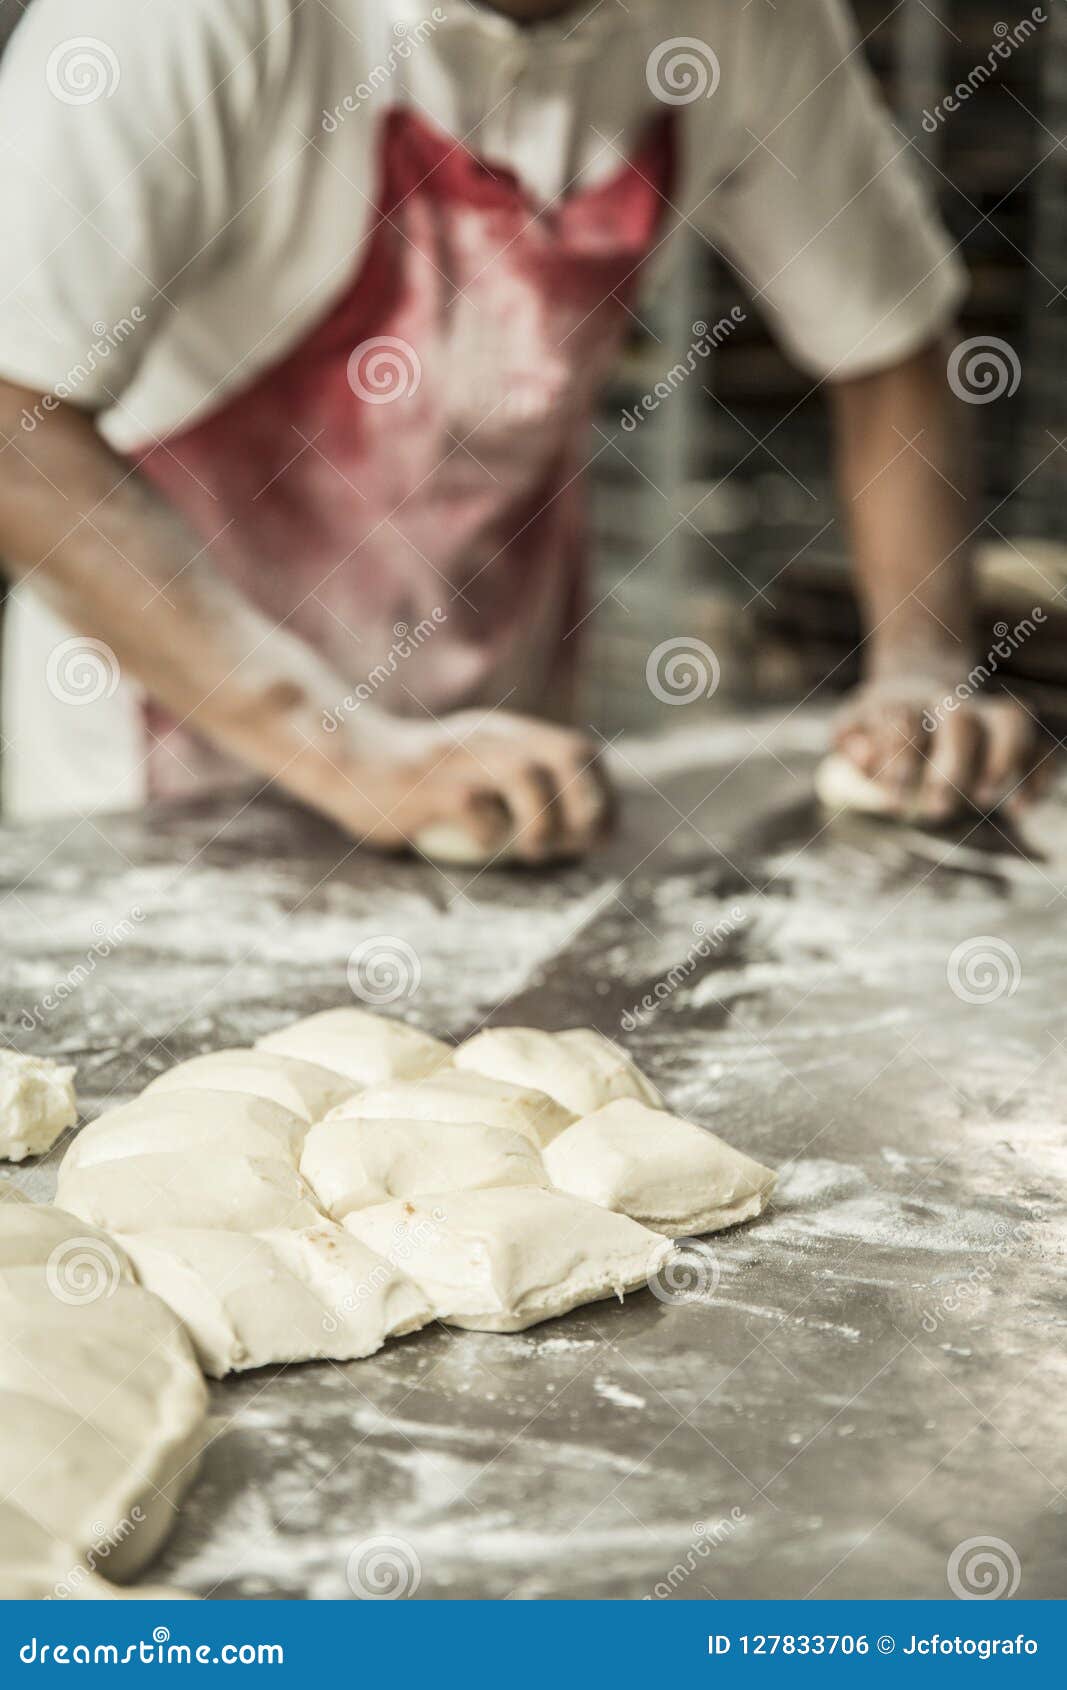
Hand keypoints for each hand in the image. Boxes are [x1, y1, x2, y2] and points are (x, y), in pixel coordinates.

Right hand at [313, 710, 613, 861]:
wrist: (346, 759)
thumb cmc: (417, 779)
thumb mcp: (472, 761)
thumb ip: (517, 779)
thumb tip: (577, 830)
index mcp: (508, 731)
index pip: (580, 750)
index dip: (602, 795)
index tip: (597, 836)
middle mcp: (491, 737)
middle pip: (568, 754)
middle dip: (586, 805)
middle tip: (572, 844)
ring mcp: (460, 759)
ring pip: (527, 777)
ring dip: (542, 824)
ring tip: (531, 851)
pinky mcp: (429, 785)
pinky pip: (476, 809)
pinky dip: (489, 836)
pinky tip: (479, 846)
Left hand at [833, 676, 1041, 820]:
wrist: (915, 687)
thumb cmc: (879, 722)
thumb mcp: (852, 724)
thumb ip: (849, 738)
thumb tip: (861, 753)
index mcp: (909, 704)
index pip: (906, 723)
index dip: (900, 758)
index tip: (893, 796)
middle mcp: (952, 706)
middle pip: (961, 722)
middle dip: (951, 766)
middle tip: (935, 807)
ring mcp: (987, 717)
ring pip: (1012, 719)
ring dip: (1005, 759)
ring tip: (985, 798)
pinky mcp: (1014, 737)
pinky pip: (1041, 747)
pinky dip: (1039, 775)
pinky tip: (1020, 808)